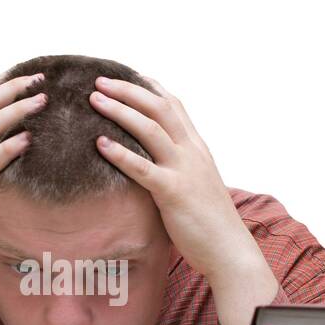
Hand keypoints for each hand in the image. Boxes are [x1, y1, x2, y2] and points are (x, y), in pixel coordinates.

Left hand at [89, 75, 278, 324]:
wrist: (230, 250)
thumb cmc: (210, 223)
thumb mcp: (197, 186)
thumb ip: (179, 169)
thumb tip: (156, 165)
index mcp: (198, 148)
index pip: (174, 105)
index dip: (150, 87)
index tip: (127, 73)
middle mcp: (192, 152)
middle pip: (159, 108)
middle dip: (128, 90)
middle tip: (99, 80)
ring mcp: (184, 170)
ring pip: (150, 129)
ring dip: (120, 110)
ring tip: (94, 99)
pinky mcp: (173, 192)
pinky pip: (143, 168)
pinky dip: (120, 153)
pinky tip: (99, 144)